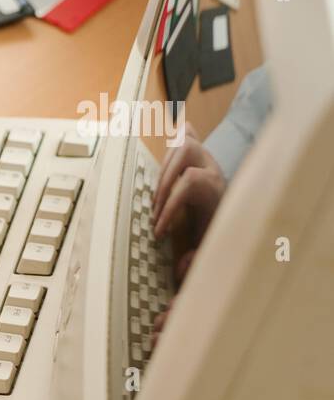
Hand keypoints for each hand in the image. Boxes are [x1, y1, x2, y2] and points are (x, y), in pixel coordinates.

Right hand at [152, 131, 225, 257]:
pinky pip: (190, 136)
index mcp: (218, 190)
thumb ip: (198, 260)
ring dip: (165, 164)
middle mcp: (214, 170)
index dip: (170, 203)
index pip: (190, 182)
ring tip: (156, 190)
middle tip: (154, 208)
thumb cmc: (222, 235)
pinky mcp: (201, 157)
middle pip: (186, 152)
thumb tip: (180, 267)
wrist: (246, 224)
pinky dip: (181, 134)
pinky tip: (176, 132)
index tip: (157, 231)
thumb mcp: (212, 250)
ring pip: (185, 143)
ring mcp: (208, 160)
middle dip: (164, 180)